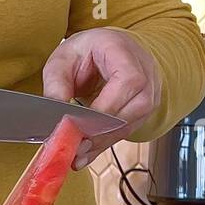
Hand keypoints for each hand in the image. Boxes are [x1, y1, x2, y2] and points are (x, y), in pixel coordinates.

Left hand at [42, 28, 161, 169]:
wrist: (109, 49)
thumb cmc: (87, 51)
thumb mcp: (63, 58)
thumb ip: (56, 83)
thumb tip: (56, 114)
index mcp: (125, 52)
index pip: (128, 82)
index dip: (104, 108)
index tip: (77, 125)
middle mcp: (146, 74)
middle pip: (132, 110)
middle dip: (100, 132)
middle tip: (73, 146)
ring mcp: (149, 95)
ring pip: (129, 126)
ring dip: (101, 143)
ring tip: (75, 154)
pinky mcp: (142, 113)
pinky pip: (124, 133)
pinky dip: (103, 145)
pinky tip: (85, 155)